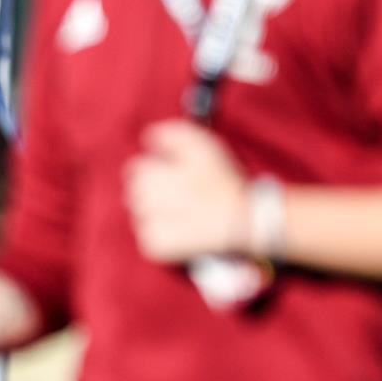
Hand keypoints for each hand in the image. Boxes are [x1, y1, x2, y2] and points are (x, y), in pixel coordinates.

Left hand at [124, 121, 247, 263]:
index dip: (162, 170)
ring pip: (142, 215)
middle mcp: (140, 198)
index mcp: (147, 173)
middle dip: (157, 192)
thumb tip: (150, 138)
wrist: (244, 221)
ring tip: (187, 212)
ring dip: (158, 213)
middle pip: (137, 192)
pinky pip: (150, 238)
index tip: (181, 175)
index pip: (139, 168)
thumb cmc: (223, 181)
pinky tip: (185, 230)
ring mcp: (146, 224)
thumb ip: (170, 134)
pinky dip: (164, 235)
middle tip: (186, 195)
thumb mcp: (201, 144)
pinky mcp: (154, 246)